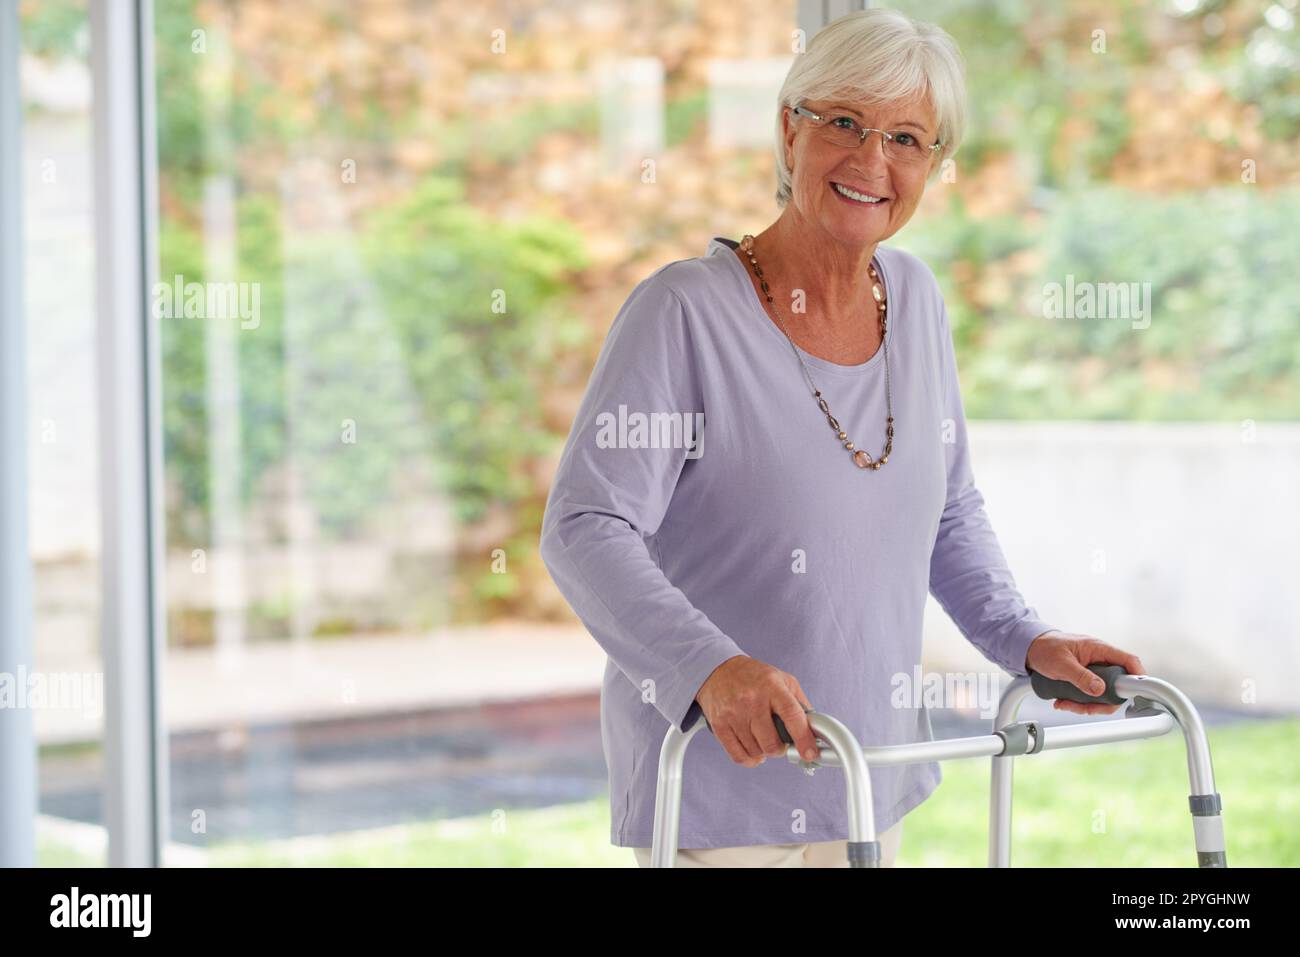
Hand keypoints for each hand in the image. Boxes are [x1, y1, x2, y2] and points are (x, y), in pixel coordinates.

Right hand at [694, 656, 821, 766]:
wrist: (717, 670)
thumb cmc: (753, 676)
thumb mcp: (782, 679)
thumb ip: (799, 703)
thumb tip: (815, 728)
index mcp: (772, 687)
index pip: (792, 716)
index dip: (804, 738)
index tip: (810, 753)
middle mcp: (752, 700)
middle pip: (772, 743)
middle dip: (781, 748)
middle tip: (780, 742)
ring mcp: (734, 714)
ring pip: (756, 751)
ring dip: (764, 752)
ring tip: (763, 739)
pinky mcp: (720, 725)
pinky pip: (738, 756)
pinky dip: (750, 759)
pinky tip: (753, 750)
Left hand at [1025, 631, 1144, 714]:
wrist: (1029, 648)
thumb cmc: (1045, 648)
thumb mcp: (1060, 663)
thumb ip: (1080, 676)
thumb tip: (1100, 690)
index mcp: (1099, 649)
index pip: (1129, 661)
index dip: (1138, 677)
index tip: (1134, 695)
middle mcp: (1100, 660)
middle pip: (1117, 685)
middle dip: (1103, 702)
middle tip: (1085, 708)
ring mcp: (1094, 670)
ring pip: (1102, 694)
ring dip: (1086, 705)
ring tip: (1065, 704)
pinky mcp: (1086, 679)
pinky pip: (1090, 695)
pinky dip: (1078, 702)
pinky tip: (1062, 702)